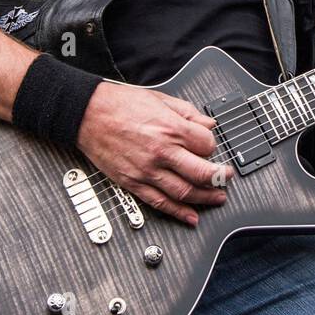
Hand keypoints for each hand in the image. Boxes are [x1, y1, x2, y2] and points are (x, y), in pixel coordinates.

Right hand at [76, 82, 233, 226]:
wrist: (87, 113)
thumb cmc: (120, 103)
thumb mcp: (160, 99)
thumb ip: (187, 113)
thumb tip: (208, 124)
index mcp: (170, 128)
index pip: (207, 145)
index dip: (213, 147)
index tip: (211, 148)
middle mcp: (161, 152)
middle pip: (202, 173)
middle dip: (220, 178)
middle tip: (226, 178)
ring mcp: (147, 170)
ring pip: (184, 192)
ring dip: (205, 198)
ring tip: (217, 198)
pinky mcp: (133, 183)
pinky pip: (160, 203)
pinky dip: (179, 213)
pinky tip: (191, 216)